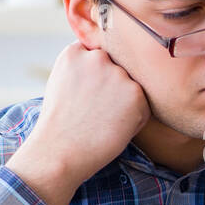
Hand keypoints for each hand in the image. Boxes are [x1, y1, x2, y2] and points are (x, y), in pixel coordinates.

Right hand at [5, 41, 149, 204]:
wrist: (60, 152)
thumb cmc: (60, 125)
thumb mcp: (62, 83)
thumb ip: (82, 67)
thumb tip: (106, 60)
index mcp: (75, 52)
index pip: (98, 53)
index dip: (96, 77)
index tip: (88, 95)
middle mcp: (98, 57)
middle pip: (117, 68)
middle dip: (112, 87)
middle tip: (95, 112)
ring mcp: (118, 74)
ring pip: (131, 86)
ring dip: (125, 102)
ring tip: (102, 121)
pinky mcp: (136, 93)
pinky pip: (144, 105)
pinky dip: (135, 119)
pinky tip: (113, 128)